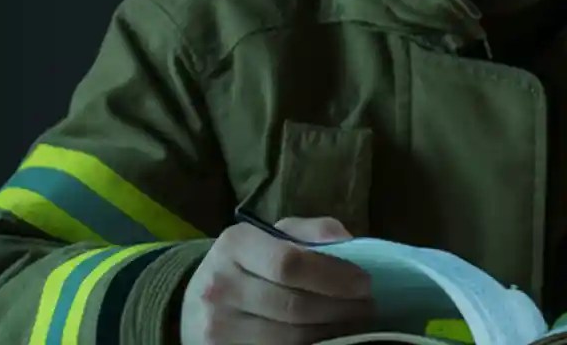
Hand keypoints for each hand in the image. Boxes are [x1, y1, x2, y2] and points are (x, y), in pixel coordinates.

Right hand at [180, 217, 373, 343]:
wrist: (197, 301)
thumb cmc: (251, 262)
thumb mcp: (277, 235)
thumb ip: (314, 231)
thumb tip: (349, 243)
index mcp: (235, 244)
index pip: (291, 264)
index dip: (334, 277)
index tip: (365, 283)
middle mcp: (218, 286)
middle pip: (293, 306)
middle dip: (341, 309)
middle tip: (369, 308)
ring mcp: (216, 326)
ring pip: (288, 339)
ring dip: (331, 334)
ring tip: (356, 325)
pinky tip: (329, 340)